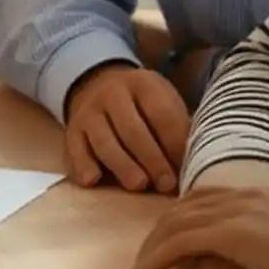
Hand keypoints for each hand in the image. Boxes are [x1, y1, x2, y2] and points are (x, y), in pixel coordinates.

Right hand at [65, 64, 189, 192]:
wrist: (99, 84)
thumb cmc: (144, 105)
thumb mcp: (164, 102)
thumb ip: (178, 128)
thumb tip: (196, 165)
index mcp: (143, 84)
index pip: (162, 115)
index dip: (176, 144)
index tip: (189, 168)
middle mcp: (112, 94)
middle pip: (133, 130)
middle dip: (152, 159)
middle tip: (166, 184)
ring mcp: (89, 112)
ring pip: (104, 141)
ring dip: (123, 165)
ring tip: (139, 185)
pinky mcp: (72, 130)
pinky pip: (75, 149)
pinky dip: (83, 164)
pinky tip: (93, 180)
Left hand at [129, 188, 268, 268]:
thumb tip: (263, 257)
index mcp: (261, 196)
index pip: (206, 197)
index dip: (181, 216)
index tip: (167, 239)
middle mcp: (244, 197)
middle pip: (184, 208)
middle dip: (159, 232)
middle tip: (145, 258)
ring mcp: (236, 212)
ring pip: (175, 225)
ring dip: (151, 249)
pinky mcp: (228, 234)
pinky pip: (178, 244)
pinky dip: (155, 260)